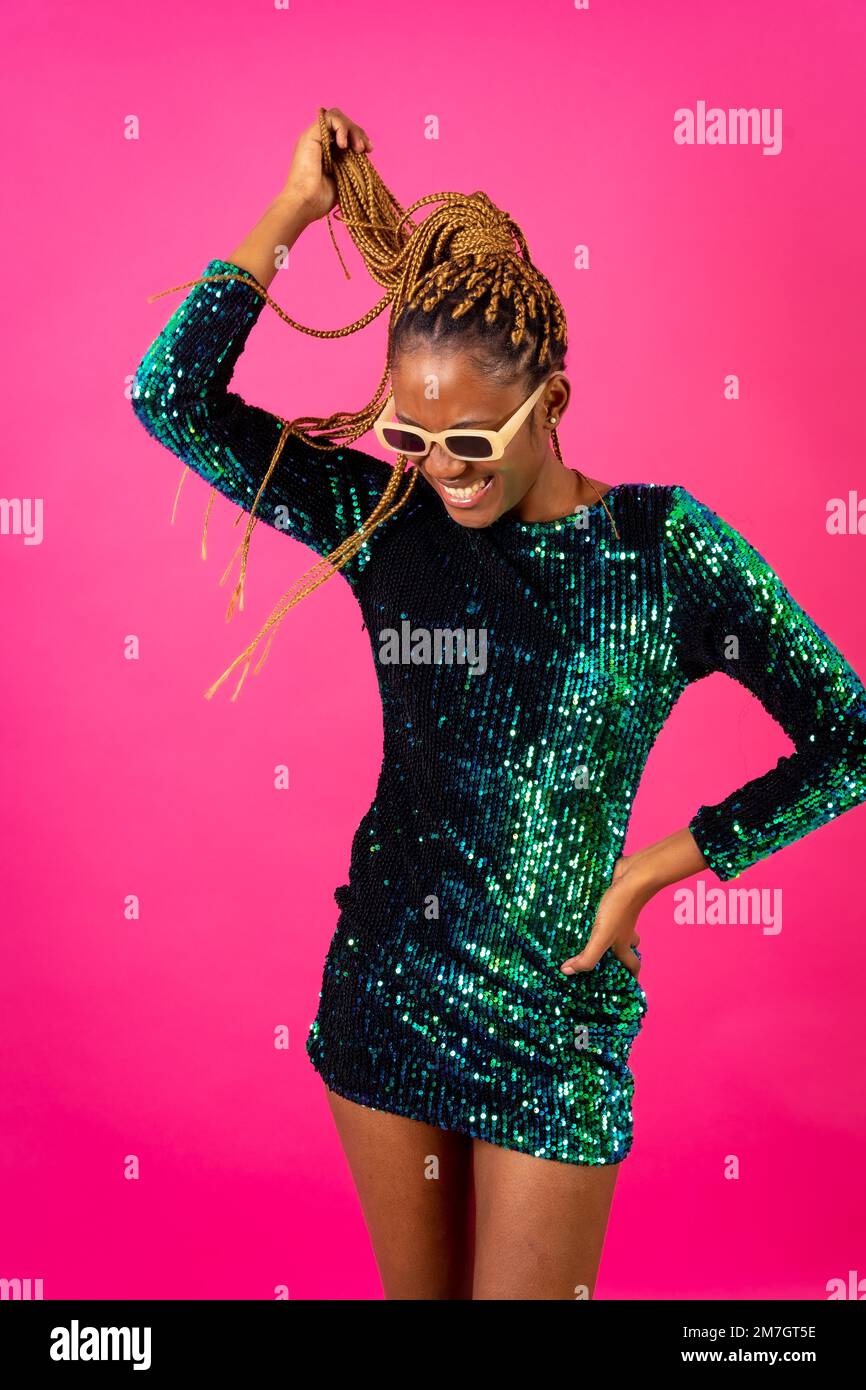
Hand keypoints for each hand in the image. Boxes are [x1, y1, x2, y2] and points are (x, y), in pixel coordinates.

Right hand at [280, 107, 373, 222]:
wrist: (304, 203)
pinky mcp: (310, 135)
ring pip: (337, 116)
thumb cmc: (320, 199)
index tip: (369, 150)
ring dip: (352, 129)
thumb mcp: (343, 180)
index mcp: (326, 151)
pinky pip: (330, 118)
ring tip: (357, 148)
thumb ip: (350, 166)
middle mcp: (319, 141)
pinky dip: (341, 127)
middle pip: (343, 122)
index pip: (345, 132)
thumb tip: (364, 159)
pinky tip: (344, 145)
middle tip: (365, 149)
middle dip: (358, 132)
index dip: (359, 137)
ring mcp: (314, 137)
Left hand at [560, 851, 656, 980]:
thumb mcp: (603, 936)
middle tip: (593, 960)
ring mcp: (616, 914)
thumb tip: (567, 972)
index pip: (630, 966)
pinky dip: (590, 910)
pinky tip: (574, 909)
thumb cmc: (621, 907)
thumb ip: (588, 956)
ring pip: (610, 926)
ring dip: (597, 931)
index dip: (629, 977)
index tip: (621, 987)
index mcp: (622, 943)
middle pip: (622, 947)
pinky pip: (600, 908)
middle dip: (611, 955)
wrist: (634, 875)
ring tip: (578, 934)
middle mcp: (621, 930)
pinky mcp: (609, 898)